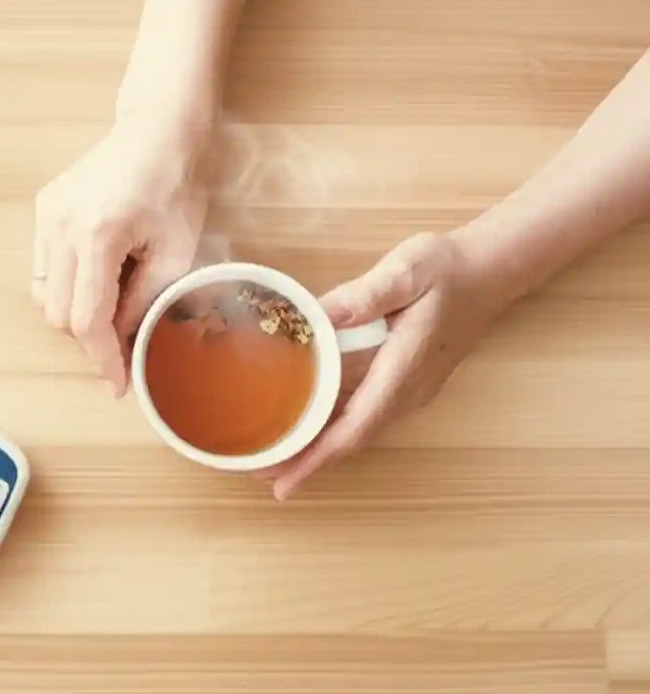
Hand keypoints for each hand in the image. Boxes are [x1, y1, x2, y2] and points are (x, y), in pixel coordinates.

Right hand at [33, 112, 219, 394]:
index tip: (118, 383)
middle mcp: (61, 226)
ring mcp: (46, 216)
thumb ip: (146, 303)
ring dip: (75, 311)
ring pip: (43, 294)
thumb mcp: (177, 251)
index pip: (87, 319)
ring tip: (113, 301)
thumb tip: (123, 342)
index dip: (103, 359)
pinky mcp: (43, 209)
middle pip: (58, 314)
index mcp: (98, 235)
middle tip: (124, 340)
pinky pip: (44, 267)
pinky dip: (67, 285)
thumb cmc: (177, 183)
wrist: (158, 128)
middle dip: (89, 337)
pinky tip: (100, 273)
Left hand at [268, 232, 504, 500]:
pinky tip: (302, 418)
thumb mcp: (406, 271)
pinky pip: (362, 409)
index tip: (285, 484)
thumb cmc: (448, 268)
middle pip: (351, 438)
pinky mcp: (403, 379)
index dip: (318, 458)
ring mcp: (407, 388)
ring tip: (272, 455)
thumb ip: (363, 296)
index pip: (355, 427)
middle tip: (260, 473)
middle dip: (307, 461)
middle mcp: (406, 390)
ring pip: (356, 427)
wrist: (493, 270)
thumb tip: (318, 316)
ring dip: (316, 445)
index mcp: (402, 369)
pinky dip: (330, 422)